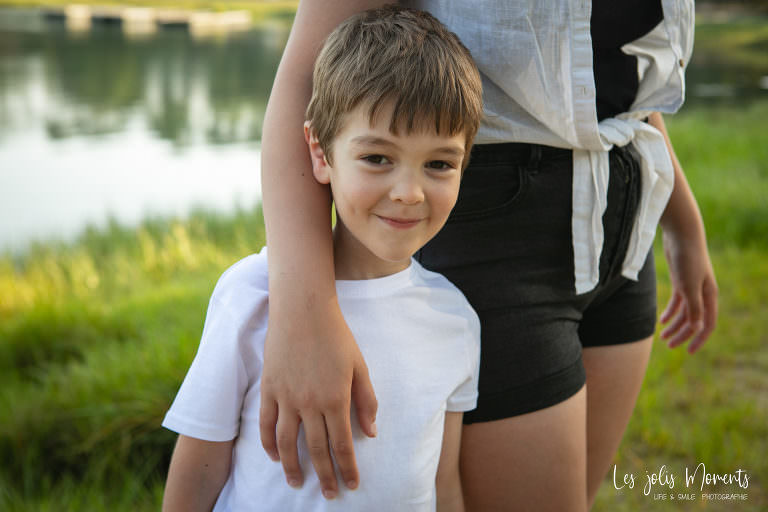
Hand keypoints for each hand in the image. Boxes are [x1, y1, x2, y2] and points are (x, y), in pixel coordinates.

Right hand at [259, 303, 377, 498]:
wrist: (302, 310)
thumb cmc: (336, 336)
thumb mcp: (359, 366)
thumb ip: (366, 401)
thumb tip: (371, 433)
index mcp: (336, 398)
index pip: (343, 444)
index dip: (347, 468)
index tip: (351, 485)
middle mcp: (310, 404)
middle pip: (316, 450)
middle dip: (325, 475)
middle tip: (329, 494)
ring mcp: (286, 398)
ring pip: (286, 444)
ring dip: (292, 468)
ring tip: (297, 483)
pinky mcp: (268, 389)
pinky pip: (265, 424)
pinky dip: (268, 445)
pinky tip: (274, 457)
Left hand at [659, 230, 717, 352]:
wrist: (681, 235)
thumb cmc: (687, 259)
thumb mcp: (689, 286)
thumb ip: (693, 307)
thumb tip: (697, 328)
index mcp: (709, 296)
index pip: (707, 324)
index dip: (698, 339)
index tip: (688, 352)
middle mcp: (703, 293)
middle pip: (693, 320)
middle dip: (682, 334)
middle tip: (668, 345)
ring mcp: (691, 287)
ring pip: (684, 312)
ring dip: (674, 325)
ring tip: (662, 336)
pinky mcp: (680, 280)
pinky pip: (677, 301)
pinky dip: (670, 312)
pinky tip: (661, 320)